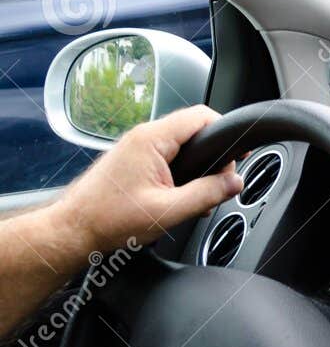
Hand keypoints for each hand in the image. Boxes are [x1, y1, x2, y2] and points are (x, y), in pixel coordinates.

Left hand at [52, 106, 242, 257]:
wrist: (75, 230)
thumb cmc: (110, 220)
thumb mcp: (168, 211)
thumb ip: (206, 194)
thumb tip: (234, 183)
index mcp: (152, 140)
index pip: (202, 116)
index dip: (225, 134)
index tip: (237, 157)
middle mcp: (143, 136)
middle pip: (193, 130)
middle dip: (212, 157)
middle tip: (217, 186)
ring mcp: (136, 147)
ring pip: (180, 146)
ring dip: (196, 168)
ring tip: (196, 199)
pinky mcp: (132, 160)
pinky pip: (166, 157)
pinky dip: (180, 173)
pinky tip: (179, 199)